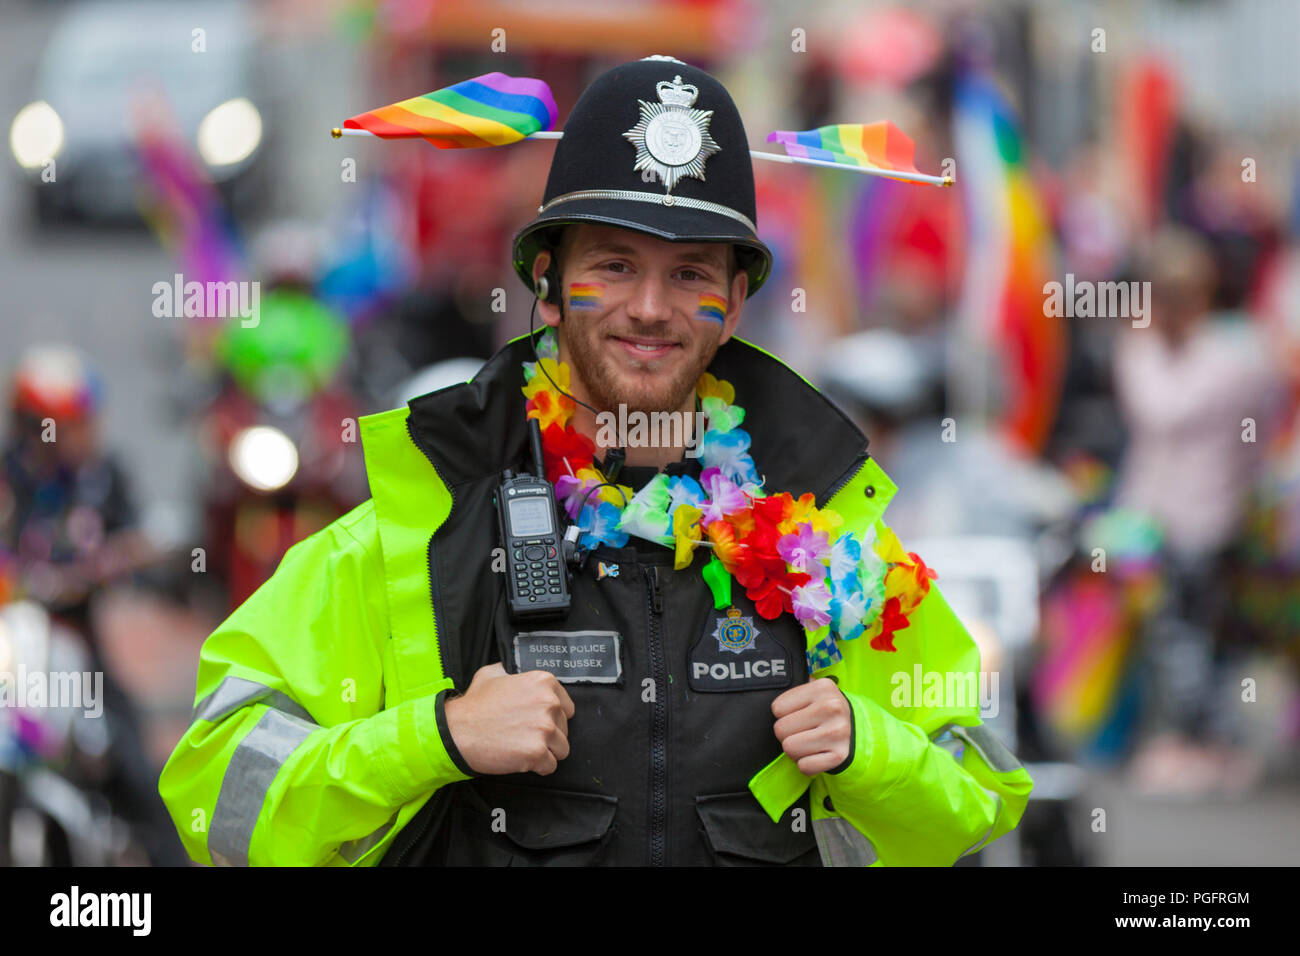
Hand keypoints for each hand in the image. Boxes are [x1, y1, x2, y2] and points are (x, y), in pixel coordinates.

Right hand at [443, 663, 574, 775]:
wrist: (456, 732)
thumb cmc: (473, 706)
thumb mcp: (491, 674)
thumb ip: (510, 671)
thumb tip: (512, 671)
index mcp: (543, 682)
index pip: (566, 707)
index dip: (552, 717)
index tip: (537, 722)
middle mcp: (549, 703)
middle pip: (564, 729)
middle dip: (548, 736)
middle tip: (524, 735)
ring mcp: (544, 728)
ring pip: (561, 749)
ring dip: (545, 752)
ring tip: (523, 748)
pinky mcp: (537, 751)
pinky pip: (550, 766)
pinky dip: (537, 767)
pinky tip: (520, 759)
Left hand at [772, 678, 851, 775]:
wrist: (857, 730)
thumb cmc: (827, 711)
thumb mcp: (815, 692)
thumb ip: (794, 690)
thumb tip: (769, 690)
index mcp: (823, 688)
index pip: (777, 708)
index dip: (784, 715)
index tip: (798, 715)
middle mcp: (832, 708)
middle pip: (780, 729)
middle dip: (787, 734)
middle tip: (802, 731)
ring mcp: (837, 733)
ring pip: (789, 748)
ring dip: (795, 750)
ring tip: (808, 743)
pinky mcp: (840, 756)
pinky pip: (804, 766)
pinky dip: (806, 764)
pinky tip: (817, 754)